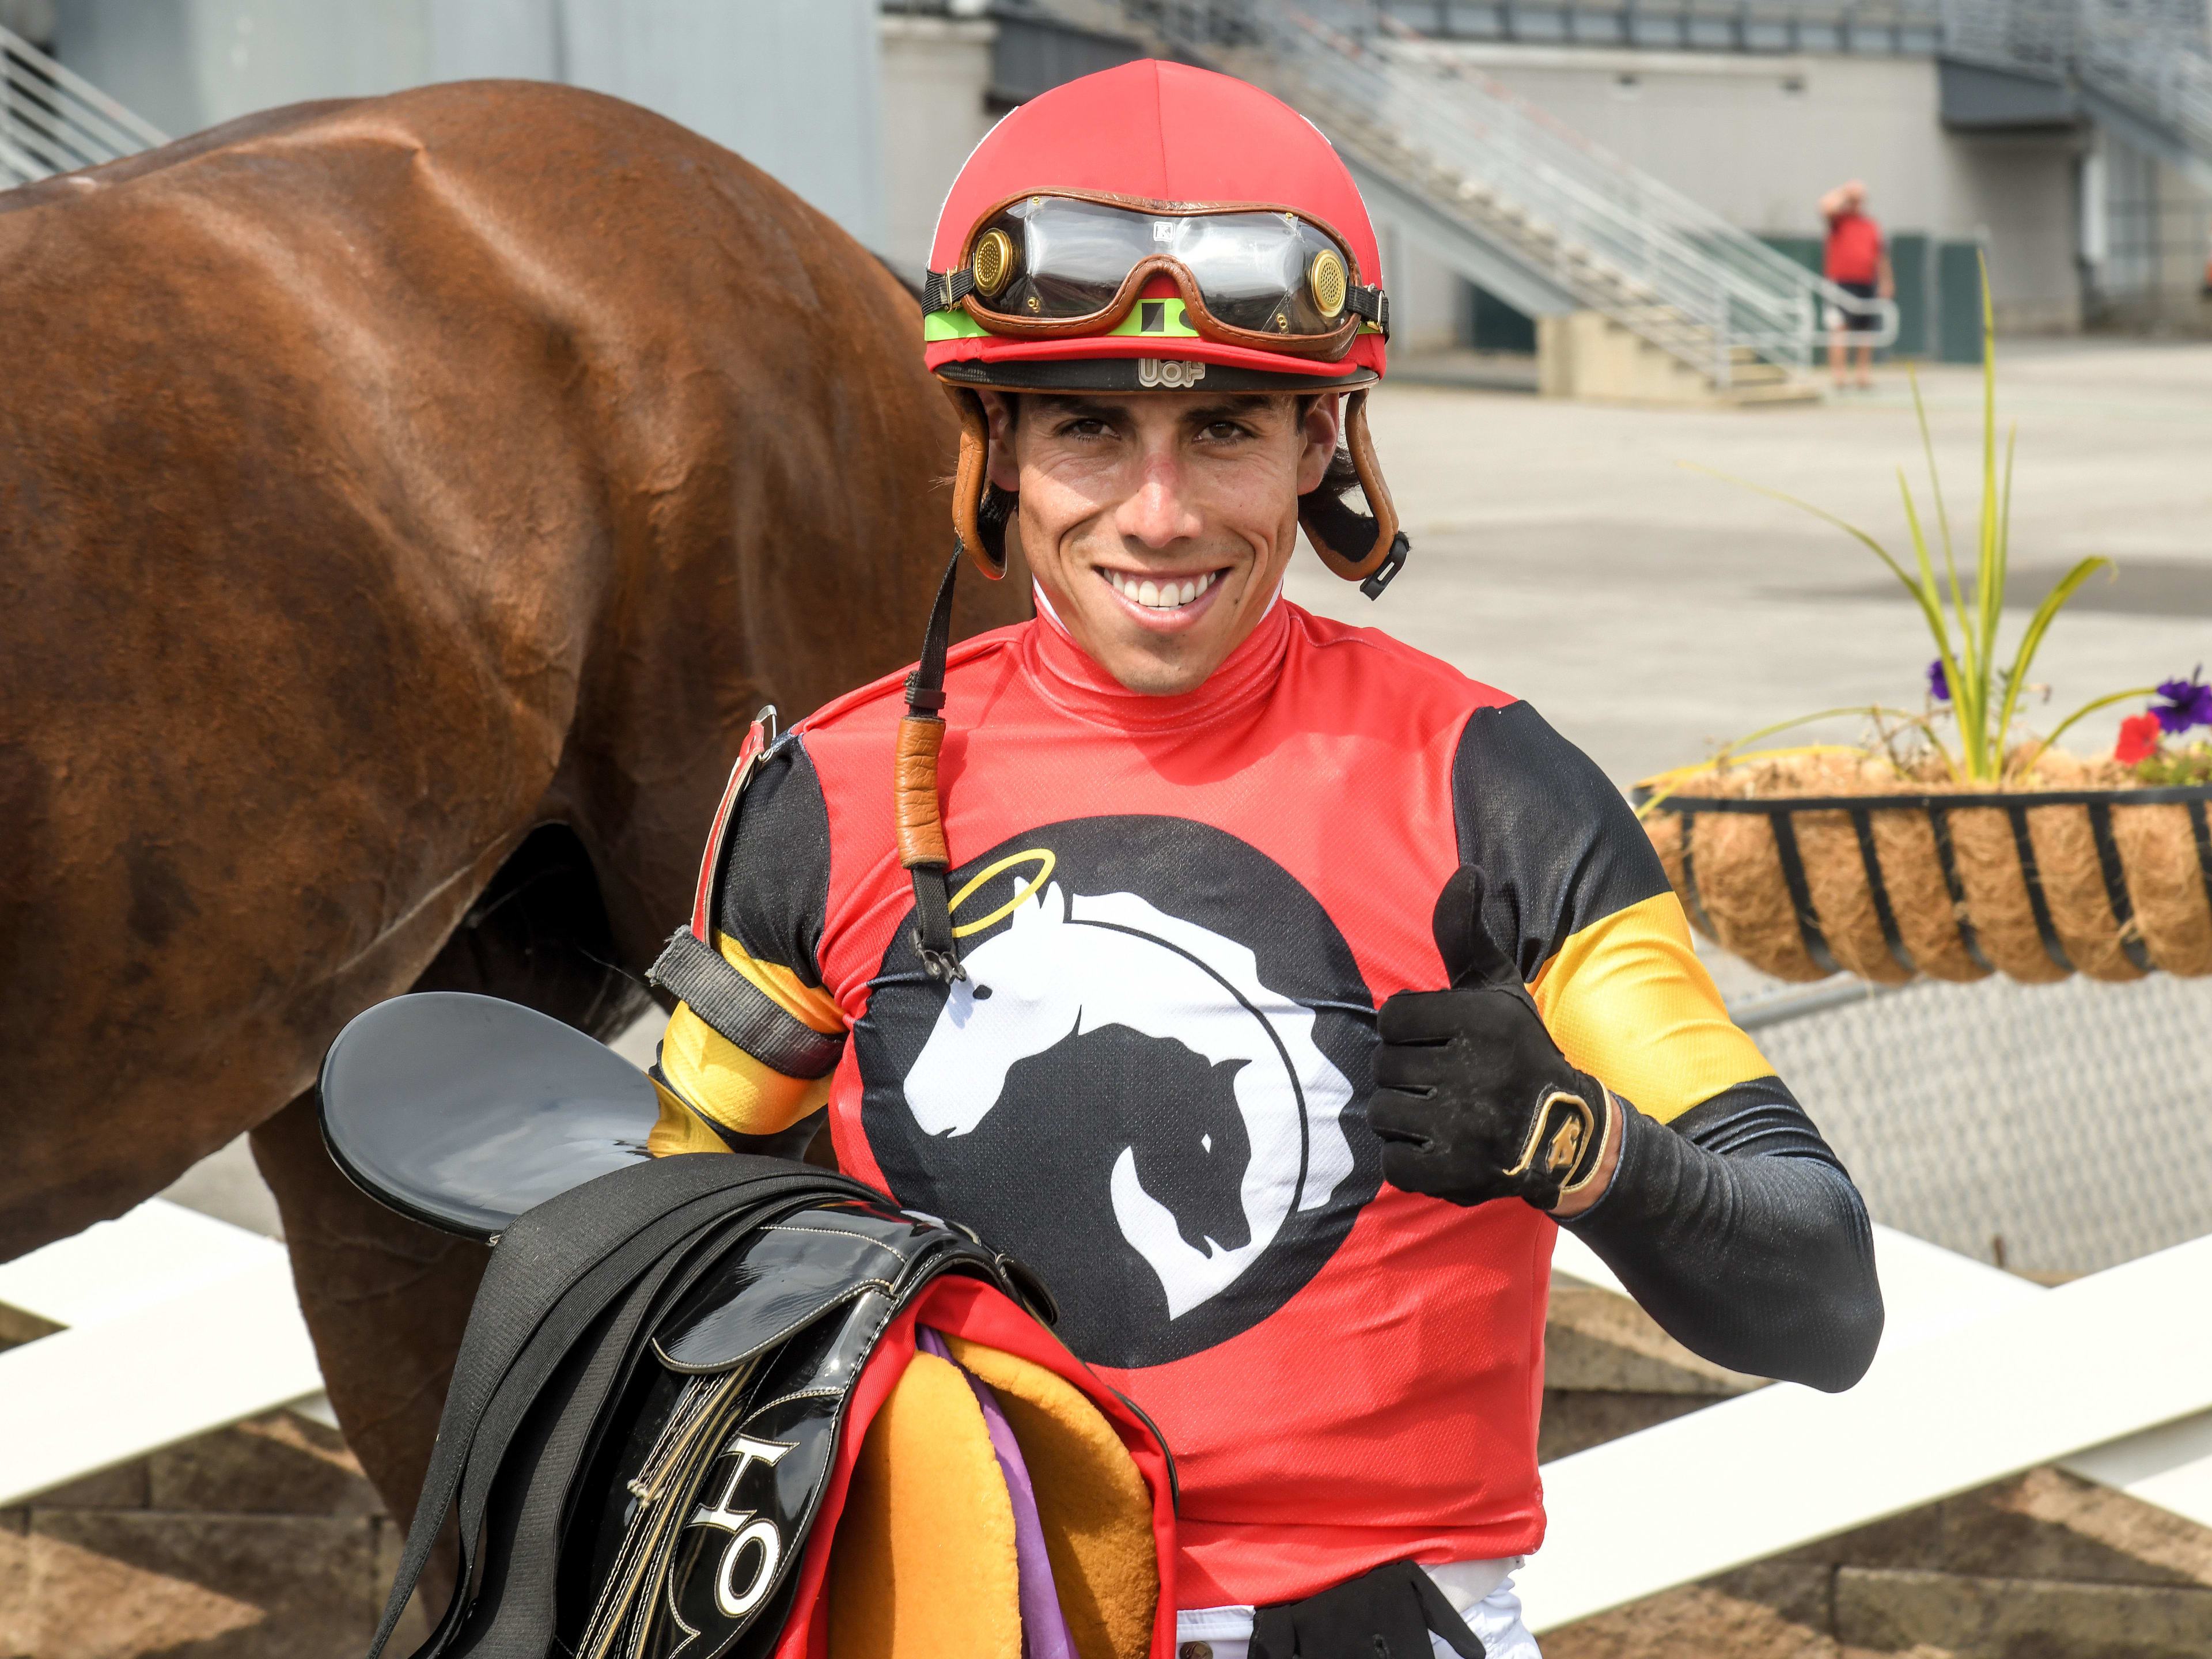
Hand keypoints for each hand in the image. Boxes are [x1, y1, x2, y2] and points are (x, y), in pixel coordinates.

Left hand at [1370, 866, 1615, 1210]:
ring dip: (1403, 1115)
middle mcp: (1476, 1073)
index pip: (1393, 1017)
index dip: (1409, 1030)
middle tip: (1443, 1080)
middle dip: (1406, 1072)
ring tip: (1440, 1112)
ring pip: (1382, 1112)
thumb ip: (1466, 934)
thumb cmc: (1518, 1052)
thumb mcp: (1499, 990)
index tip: (1440, 1041)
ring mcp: (1466, 1128)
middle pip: (1383, 1066)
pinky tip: (1438, 1146)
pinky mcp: (1457, 1175)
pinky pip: (1392, 1164)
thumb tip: (1465, 873)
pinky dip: (1406, 1159)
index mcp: (1482, 1021)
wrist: (1570, 1137)